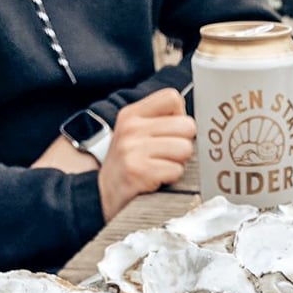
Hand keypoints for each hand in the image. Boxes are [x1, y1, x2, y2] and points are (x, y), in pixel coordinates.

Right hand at [98, 88, 195, 220]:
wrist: (102, 194)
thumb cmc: (126, 165)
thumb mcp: (135, 134)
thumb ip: (160, 121)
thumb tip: (190, 122)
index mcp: (132, 114)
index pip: (172, 98)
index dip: (179, 117)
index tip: (170, 132)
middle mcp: (131, 128)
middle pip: (187, 125)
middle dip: (183, 143)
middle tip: (166, 155)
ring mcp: (133, 149)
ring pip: (185, 148)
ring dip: (178, 163)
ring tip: (160, 166)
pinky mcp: (139, 171)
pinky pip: (176, 170)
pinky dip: (171, 178)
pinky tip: (155, 179)